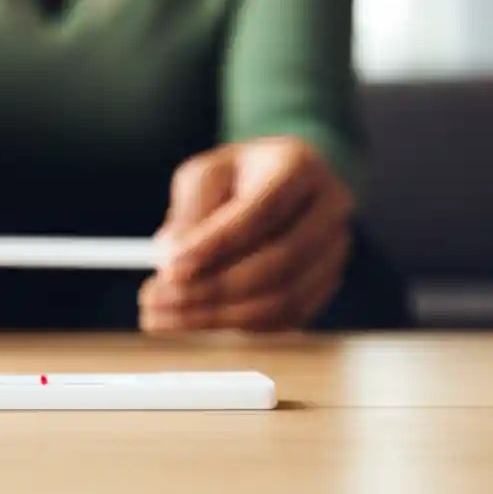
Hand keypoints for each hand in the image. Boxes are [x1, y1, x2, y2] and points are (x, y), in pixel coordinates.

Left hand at [140, 137, 353, 332]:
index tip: (170, 268)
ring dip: (218, 316)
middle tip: (158, 299)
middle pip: (280, 261)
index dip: (216, 245)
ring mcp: (334, 251)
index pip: (263, 211)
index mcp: (299, 166)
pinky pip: (284, 319)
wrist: (277, 187)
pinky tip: (195, 321)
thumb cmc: (236, 179)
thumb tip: (173, 258)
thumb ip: (189, 210)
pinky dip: (236, 327)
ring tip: (164, 316)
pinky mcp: (324, 285)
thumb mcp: (205, 176)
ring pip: (283, 299)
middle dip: (212, 288)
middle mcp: (329, 208)